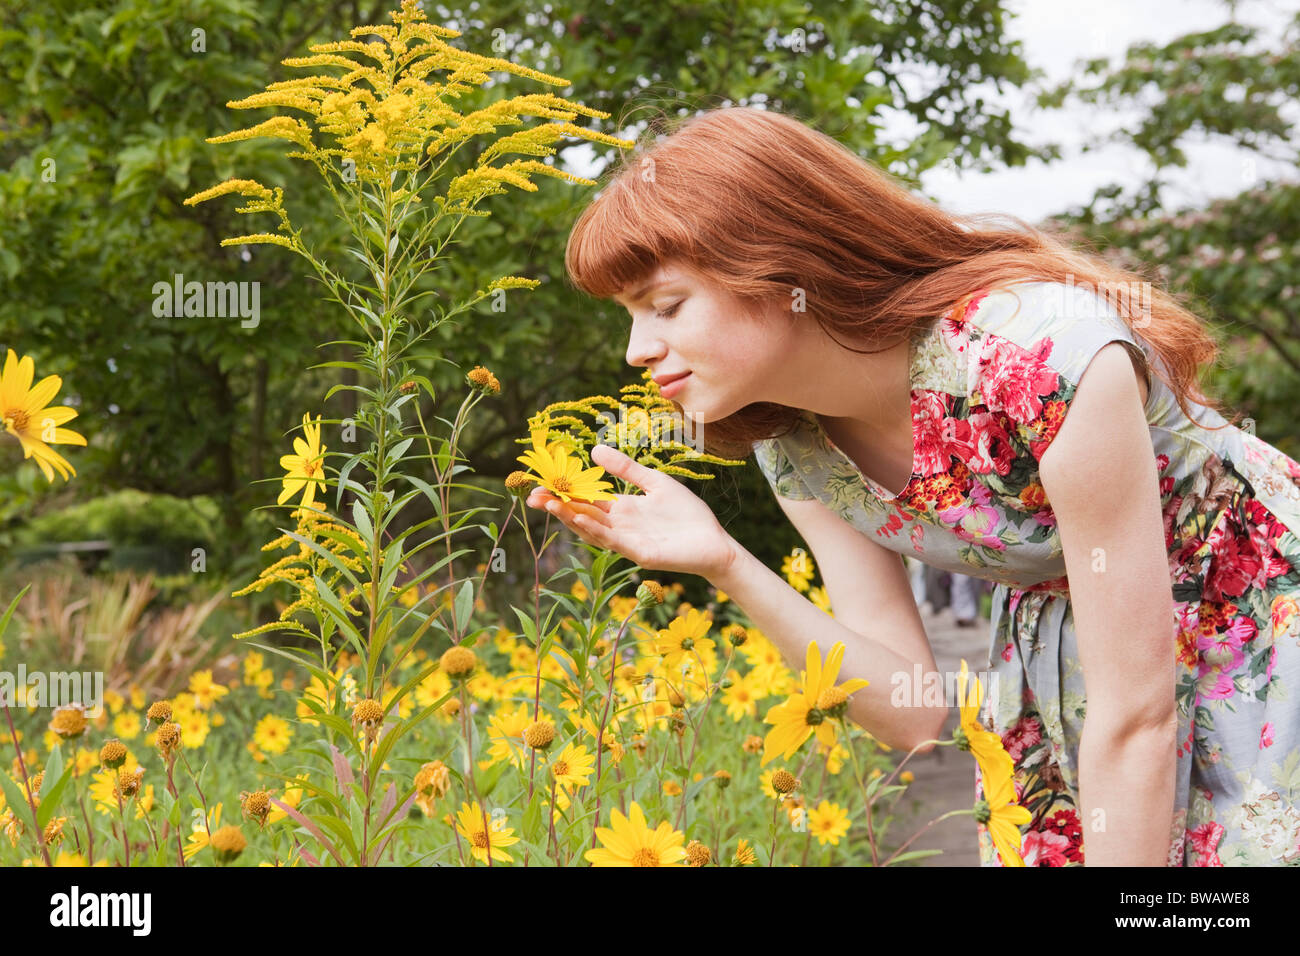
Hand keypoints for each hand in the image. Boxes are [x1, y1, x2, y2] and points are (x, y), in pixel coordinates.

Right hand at [525, 443, 738, 579]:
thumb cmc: (687, 514)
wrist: (714, 541)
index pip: (586, 500)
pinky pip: (615, 541)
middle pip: (582, 515)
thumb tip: (594, 449)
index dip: (564, 493)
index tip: (540, 484)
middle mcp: (619, 527)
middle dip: (557, 507)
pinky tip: (582, 519)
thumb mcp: (654, 482)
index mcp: (621, 511)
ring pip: (592, 530)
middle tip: (532, 496)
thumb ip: (626, 468)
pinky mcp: (641, 554)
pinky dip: (597, 530)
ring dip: (571, 518)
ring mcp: (627, 542)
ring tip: (549, 505)